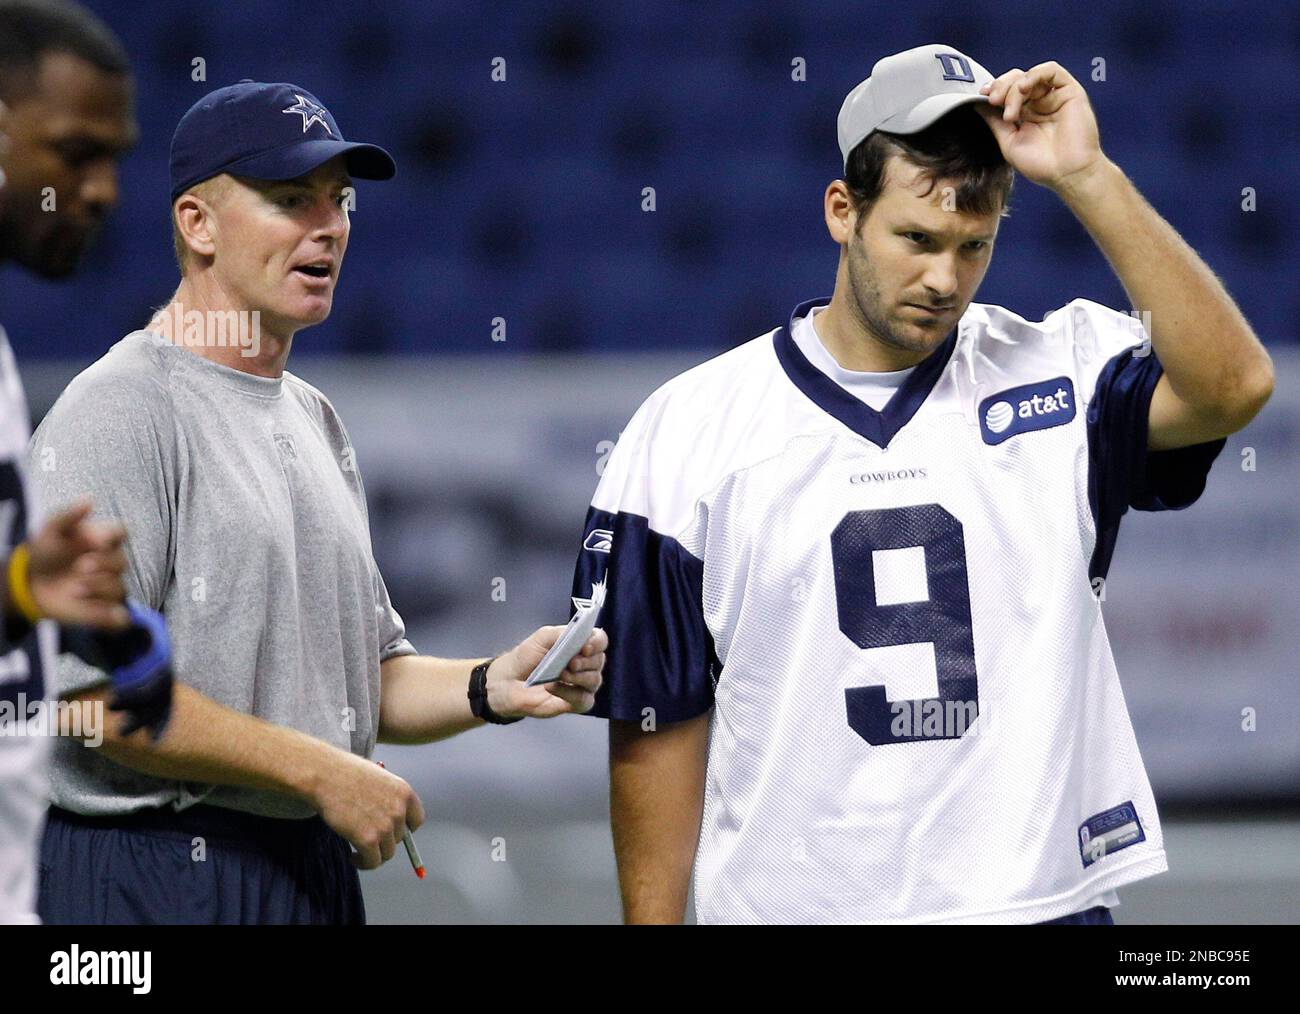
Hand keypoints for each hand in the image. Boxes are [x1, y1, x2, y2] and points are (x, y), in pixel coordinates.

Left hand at [26, 499, 129, 629]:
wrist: (31, 583)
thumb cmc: (47, 552)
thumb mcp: (51, 529)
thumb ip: (68, 515)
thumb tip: (89, 500)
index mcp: (103, 540)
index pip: (121, 533)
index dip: (113, 538)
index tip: (96, 541)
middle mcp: (111, 563)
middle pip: (121, 562)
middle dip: (103, 565)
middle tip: (80, 567)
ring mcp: (109, 586)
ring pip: (120, 589)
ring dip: (100, 589)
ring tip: (74, 589)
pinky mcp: (105, 610)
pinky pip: (119, 616)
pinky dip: (110, 615)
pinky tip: (90, 607)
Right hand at [311, 751, 424, 869]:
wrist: (325, 775)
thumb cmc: (347, 774)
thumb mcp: (379, 780)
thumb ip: (389, 800)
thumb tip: (391, 822)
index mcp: (404, 793)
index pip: (417, 820)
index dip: (404, 828)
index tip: (393, 832)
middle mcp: (399, 810)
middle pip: (399, 838)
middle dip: (384, 840)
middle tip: (367, 837)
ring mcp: (385, 826)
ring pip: (387, 853)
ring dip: (373, 854)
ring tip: (358, 849)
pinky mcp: (368, 839)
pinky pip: (372, 862)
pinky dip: (362, 863)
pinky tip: (352, 857)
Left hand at [486, 625, 606, 718]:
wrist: (509, 681)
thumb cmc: (527, 657)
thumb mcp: (543, 637)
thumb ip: (562, 633)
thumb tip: (581, 637)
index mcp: (580, 644)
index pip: (600, 640)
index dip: (597, 643)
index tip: (585, 647)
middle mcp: (586, 664)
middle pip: (600, 661)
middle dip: (586, 662)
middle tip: (570, 662)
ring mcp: (582, 684)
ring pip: (595, 680)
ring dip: (578, 677)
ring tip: (560, 674)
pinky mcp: (575, 703)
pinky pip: (584, 700)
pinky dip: (569, 693)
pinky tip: (553, 688)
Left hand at [976, 62, 1104, 190]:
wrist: (1067, 174)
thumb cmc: (1041, 164)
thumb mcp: (1009, 142)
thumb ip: (994, 121)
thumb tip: (976, 104)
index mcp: (1025, 113)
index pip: (1007, 91)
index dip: (994, 89)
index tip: (981, 95)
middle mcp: (1039, 102)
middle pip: (1016, 80)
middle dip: (1001, 87)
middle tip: (994, 101)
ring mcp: (1054, 96)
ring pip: (1030, 75)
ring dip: (1014, 87)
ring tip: (1010, 108)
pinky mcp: (1070, 91)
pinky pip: (1052, 71)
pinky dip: (1034, 74)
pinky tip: (1024, 88)